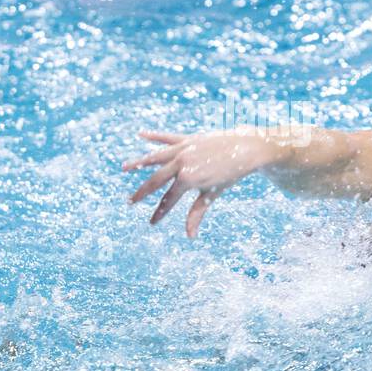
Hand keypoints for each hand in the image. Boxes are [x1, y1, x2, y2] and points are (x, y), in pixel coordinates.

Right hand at [123, 130, 277, 236]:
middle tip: (130, 202)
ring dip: (139, 162)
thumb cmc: (231, 174)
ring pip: (156, 157)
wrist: (247, 148)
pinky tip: (141, 134)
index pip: (168, 200)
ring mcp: (183, 148)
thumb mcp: (212, 195)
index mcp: (187, 178)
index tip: (152, 223)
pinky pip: (167, 138)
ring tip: (124, 167)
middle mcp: (181, 162)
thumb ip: (197, 213)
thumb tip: (190, 236)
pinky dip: (154, 136)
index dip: (160, 213)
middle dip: (142, 192)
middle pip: (156, 180)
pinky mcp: (188, 138)